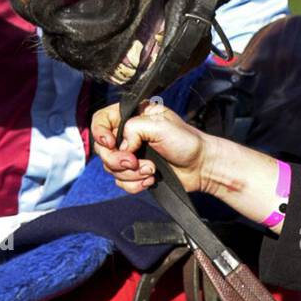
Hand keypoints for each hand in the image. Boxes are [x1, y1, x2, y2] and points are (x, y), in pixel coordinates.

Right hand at [92, 99, 208, 194]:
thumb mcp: (159, 126)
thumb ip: (133, 129)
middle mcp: (128, 134)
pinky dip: (134, 184)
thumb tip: (122, 147)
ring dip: (130, 174)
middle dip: (118, 160)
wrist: (201, 167)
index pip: (101, 119)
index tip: (111, 144)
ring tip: (151, 170)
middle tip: (135, 162)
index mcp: (132, 115)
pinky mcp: (135, 172)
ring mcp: (131, 154)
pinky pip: (121, 182)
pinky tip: (150, 179)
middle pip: (103, 149)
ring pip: (111, 168)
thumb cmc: (186, 141)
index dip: (100, 133)